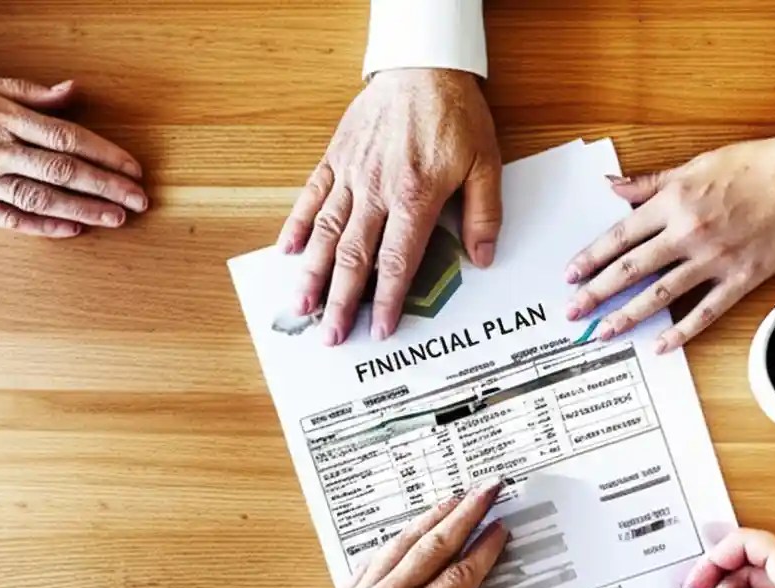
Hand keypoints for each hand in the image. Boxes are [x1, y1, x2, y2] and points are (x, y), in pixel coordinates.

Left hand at [260, 482, 508, 587]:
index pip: (458, 578)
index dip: (483, 551)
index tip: (499, 530)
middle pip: (432, 547)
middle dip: (463, 514)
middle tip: (485, 490)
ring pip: (400, 545)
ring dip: (430, 517)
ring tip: (452, 498)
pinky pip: (372, 560)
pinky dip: (396, 540)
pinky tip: (407, 531)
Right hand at [279, 68, 501, 345]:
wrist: (423, 66)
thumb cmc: (455, 114)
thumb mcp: (486, 163)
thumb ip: (484, 214)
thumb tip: (484, 257)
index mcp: (416, 196)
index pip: (398, 261)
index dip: (388, 300)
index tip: (380, 330)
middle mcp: (377, 190)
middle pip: (354, 257)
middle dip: (341, 301)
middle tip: (331, 336)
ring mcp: (352, 174)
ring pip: (326, 232)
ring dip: (313, 273)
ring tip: (301, 306)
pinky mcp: (336, 157)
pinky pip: (312, 195)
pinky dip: (298, 224)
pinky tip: (288, 251)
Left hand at [564, 132, 774, 352]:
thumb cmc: (756, 164)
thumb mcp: (696, 164)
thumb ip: (651, 182)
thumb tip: (613, 187)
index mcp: (673, 202)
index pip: (619, 236)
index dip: (590, 257)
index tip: (569, 275)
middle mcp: (688, 233)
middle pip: (631, 269)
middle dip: (596, 293)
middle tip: (573, 312)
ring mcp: (714, 259)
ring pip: (660, 295)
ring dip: (627, 316)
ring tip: (603, 333)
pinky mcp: (741, 278)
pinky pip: (705, 311)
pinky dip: (681, 331)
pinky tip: (660, 345)